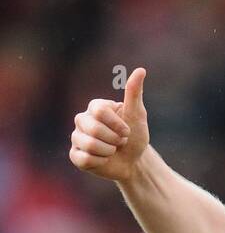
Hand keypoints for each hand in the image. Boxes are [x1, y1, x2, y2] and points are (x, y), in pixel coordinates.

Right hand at [69, 67, 148, 182]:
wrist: (133, 161)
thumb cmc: (135, 136)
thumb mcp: (137, 115)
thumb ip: (134, 94)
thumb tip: (141, 70)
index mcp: (95, 107)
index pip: (100, 112)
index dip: (117, 125)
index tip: (126, 131)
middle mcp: (82, 119)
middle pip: (94, 129)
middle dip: (114, 140)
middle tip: (119, 142)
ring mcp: (77, 137)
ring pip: (89, 145)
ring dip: (108, 152)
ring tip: (112, 150)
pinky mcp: (75, 155)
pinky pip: (84, 159)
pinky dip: (99, 162)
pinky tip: (104, 160)